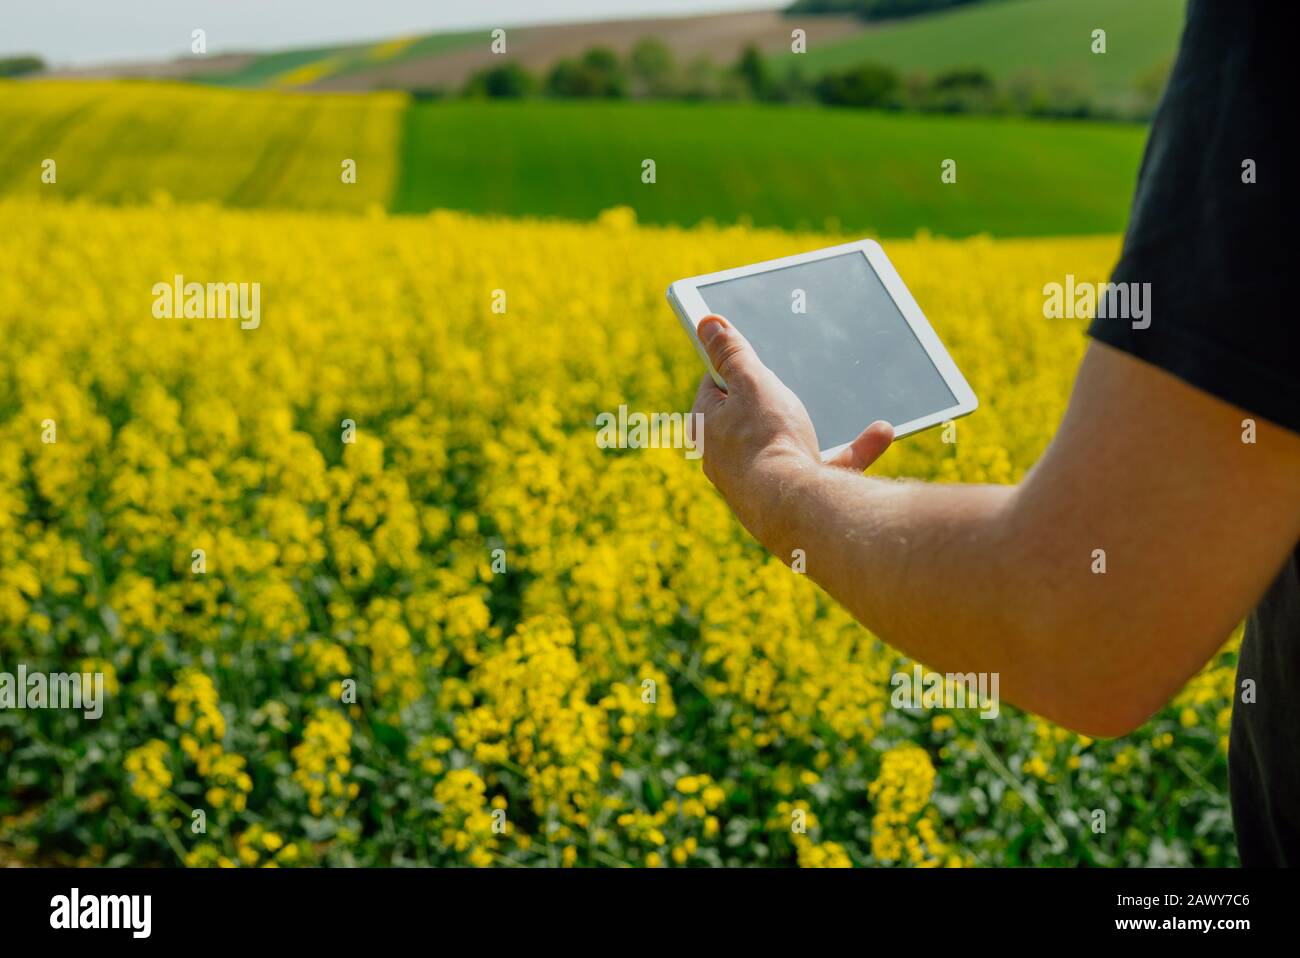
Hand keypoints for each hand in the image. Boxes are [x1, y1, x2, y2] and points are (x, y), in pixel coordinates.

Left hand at [689, 314, 893, 541]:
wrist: (795, 507)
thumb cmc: (767, 440)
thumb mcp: (751, 382)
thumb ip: (731, 353)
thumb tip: (706, 324)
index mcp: (706, 428)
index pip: (714, 386)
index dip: (736, 368)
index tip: (755, 357)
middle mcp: (725, 459)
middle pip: (751, 416)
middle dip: (778, 398)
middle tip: (797, 382)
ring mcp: (758, 482)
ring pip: (791, 443)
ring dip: (821, 425)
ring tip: (845, 406)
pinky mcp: (791, 500)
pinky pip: (824, 469)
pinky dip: (850, 453)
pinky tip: (880, 434)